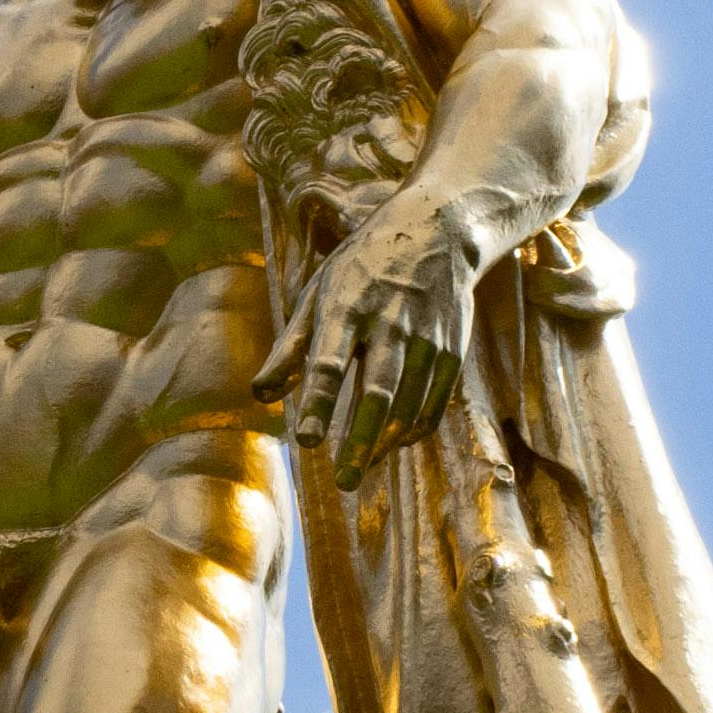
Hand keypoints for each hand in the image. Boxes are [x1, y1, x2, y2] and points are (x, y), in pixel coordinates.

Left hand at [259, 197, 473, 479]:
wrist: (438, 231)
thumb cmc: (364, 265)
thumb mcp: (319, 291)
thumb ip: (291, 347)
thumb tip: (262, 396)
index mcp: (348, 305)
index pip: (330, 362)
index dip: (319, 403)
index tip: (307, 441)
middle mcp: (390, 322)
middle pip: (378, 391)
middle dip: (360, 440)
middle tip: (344, 481)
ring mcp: (427, 338)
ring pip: (409, 403)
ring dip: (385, 443)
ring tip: (360, 471)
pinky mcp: (451, 351)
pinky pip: (433, 403)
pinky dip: (412, 430)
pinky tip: (391, 446)